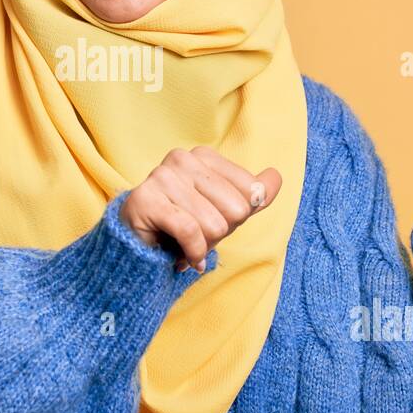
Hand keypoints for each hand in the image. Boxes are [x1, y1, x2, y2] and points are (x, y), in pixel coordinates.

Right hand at [119, 147, 281, 272]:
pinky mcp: (145, 199)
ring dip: (203, 246)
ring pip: (214, 224)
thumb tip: (275, 177)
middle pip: (236, 210)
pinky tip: (182, 257)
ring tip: (183, 244)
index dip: (236, 219)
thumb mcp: (224, 212)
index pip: (251, 193)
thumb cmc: (183, 228)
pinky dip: (192, 253)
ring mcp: (161, 176)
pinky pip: (190, 232)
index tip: (210, 221)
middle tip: (195, 236)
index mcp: (203, 156)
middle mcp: (182, 158)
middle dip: (219, 234)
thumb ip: (253, 195)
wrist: (136, 250)